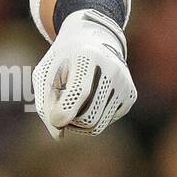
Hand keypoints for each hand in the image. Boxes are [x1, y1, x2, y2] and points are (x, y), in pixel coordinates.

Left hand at [32, 9, 136, 139]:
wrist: (93, 40)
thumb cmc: (62, 60)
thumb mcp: (45, 74)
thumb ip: (45, 104)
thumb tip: (58, 136)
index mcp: (88, 56)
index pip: (79, 91)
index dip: (65, 110)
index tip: (55, 120)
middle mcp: (112, 68)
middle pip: (88, 116)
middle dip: (69, 121)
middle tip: (58, 114)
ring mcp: (125, 83)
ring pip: (98, 124)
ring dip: (78, 124)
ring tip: (68, 110)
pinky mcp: (131, 95)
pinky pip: (106, 120)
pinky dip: (91, 118)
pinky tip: (86, 102)